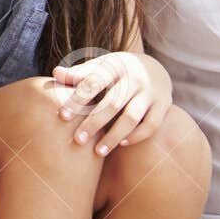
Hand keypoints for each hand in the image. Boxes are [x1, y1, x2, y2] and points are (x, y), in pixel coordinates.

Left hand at [52, 52, 170, 155]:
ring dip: (114, 136)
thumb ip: (78, 73)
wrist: (153, 67)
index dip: (78, 99)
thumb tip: (56, 73)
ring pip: (132, 117)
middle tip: (77, 140)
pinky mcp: (163, 104)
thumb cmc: (115, 71)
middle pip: (112, 102)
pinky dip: (136, 136)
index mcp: (114, 66)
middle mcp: (134, 78)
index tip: (62, 116)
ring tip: (97, 152)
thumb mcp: (99, 67)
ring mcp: (150, 92)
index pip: (93, 82)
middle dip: (94, 122)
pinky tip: (120, 145)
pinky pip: (151, 125)